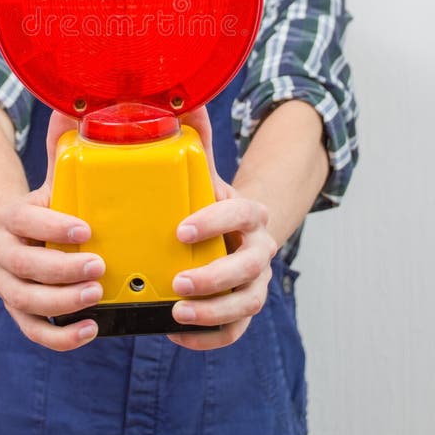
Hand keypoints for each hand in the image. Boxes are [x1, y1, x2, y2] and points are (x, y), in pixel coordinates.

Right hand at [0, 111, 105, 351]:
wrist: (25, 234)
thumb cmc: (52, 201)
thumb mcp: (57, 173)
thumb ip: (66, 142)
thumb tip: (78, 103)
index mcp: (12, 214)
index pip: (24, 219)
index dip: (52, 226)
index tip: (87, 229)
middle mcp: (3, 251)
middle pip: (22, 266)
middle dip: (60, 270)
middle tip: (99, 269)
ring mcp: (8, 284)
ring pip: (24, 301)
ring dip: (59, 303)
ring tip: (96, 299)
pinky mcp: (21, 311)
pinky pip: (33, 330)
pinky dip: (60, 336)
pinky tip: (91, 330)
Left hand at [167, 107, 277, 350]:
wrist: (234, 231)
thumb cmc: (208, 198)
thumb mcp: (203, 170)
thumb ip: (194, 139)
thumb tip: (180, 98)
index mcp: (250, 211)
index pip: (242, 213)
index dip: (215, 223)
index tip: (180, 229)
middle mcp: (259, 248)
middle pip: (250, 268)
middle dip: (215, 277)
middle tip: (177, 282)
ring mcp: (255, 281)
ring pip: (248, 303)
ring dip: (214, 312)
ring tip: (176, 313)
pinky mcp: (243, 309)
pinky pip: (235, 330)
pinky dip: (209, 336)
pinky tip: (176, 332)